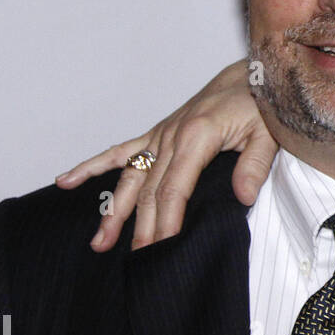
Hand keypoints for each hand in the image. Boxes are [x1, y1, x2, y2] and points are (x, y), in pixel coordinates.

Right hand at [56, 60, 276, 251]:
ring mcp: (160, 135)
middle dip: (141, 228)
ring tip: (99, 241)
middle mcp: (171, 136)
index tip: (162, 248)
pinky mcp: (158, 134)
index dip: (166, 221)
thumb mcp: (267, 133)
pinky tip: (67, 180)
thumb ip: (255, 165)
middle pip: (149, 191)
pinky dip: (92, 166)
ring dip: (112, 210)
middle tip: (137, 259)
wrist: (249, 75)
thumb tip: (243, 196)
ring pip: (129, 178)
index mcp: (197, 137)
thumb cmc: (258, 103)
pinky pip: (120, 152)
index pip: (174, 189)